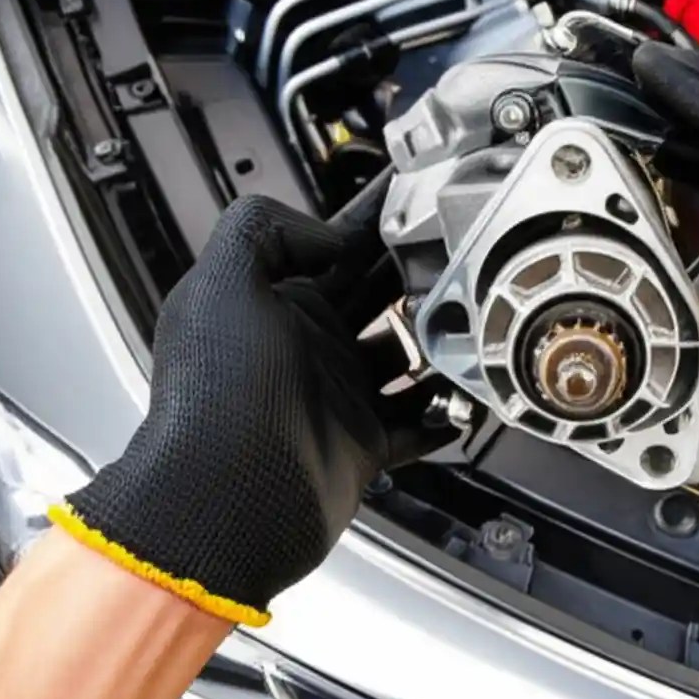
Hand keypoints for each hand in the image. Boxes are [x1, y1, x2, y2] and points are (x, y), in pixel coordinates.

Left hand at [50, 196, 431, 624]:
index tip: (426, 203)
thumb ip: (266, 230)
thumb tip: (331, 237)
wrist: (229, 495)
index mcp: (280, 302)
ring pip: (410, 359)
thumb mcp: (221, 280)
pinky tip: (472, 395)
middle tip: (472, 257)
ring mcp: (340, 396)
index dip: (382, 224)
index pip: (341, 247)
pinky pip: (418, 423)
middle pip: (386, 299)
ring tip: (482, 325)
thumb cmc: (217, 392)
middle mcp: (313, 345)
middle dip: (426, 278)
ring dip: (444, 344)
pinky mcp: (363, 445)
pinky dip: (446, 412)